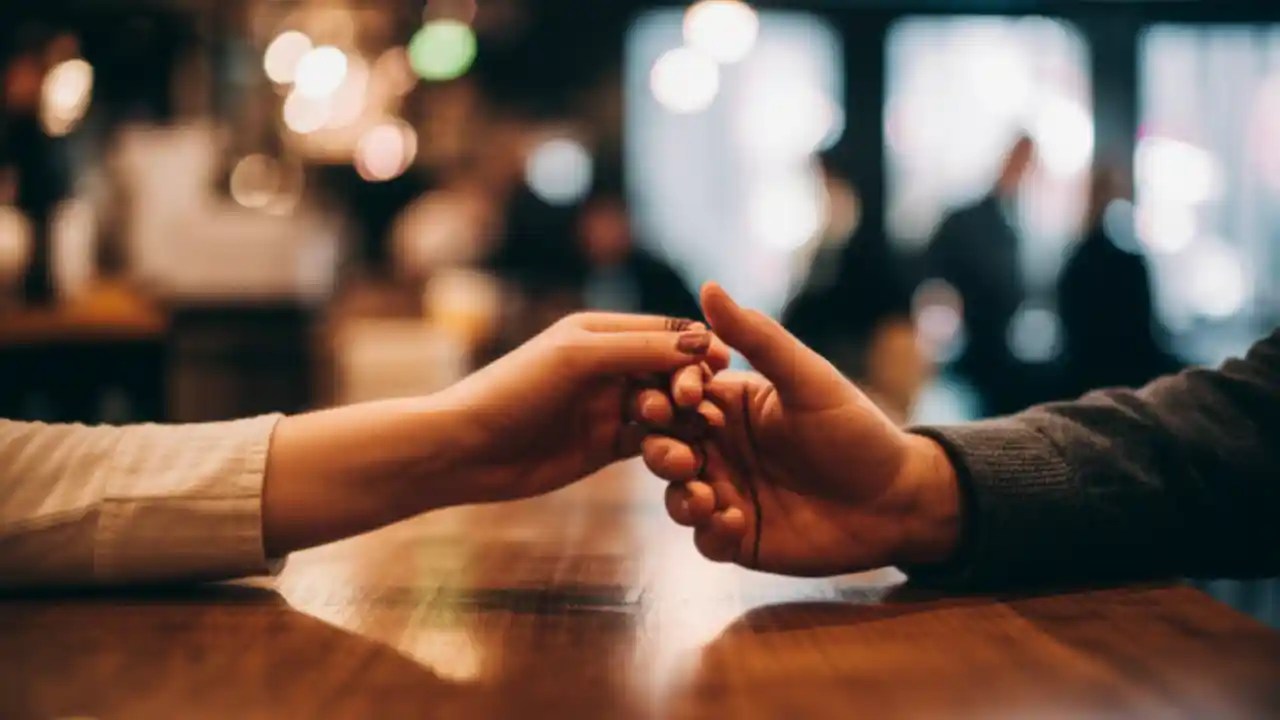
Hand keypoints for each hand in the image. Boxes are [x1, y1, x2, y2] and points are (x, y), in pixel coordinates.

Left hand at [433, 311, 728, 503]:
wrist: (465, 449)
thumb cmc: (514, 390)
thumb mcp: (580, 358)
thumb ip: (641, 348)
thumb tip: (703, 343)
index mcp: (601, 332)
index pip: (667, 332)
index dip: (698, 347)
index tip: (721, 367)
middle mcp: (609, 366)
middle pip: (673, 371)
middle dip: (691, 386)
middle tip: (695, 405)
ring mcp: (609, 407)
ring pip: (667, 409)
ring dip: (683, 418)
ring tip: (688, 433)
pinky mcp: (606, 446)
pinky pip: (652, 441)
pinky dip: (669, 446)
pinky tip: (676, 456)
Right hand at [639, 284, 960, 575]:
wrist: (898, 501)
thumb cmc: (856, 430)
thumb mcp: (807, 379)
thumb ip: (757, 338)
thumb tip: (709, 286)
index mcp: (729, 403)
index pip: (675, 394)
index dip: (665, 396)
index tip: (680, 399)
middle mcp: (719, 447)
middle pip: (663, 445)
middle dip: (662, 451)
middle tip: (682, 459)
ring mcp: (725, 492)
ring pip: (676, 494)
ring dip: (681, 496)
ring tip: (707, 498)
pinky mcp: (737, 538)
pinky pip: (705, 539)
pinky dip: (710, 532)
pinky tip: (736, 524)